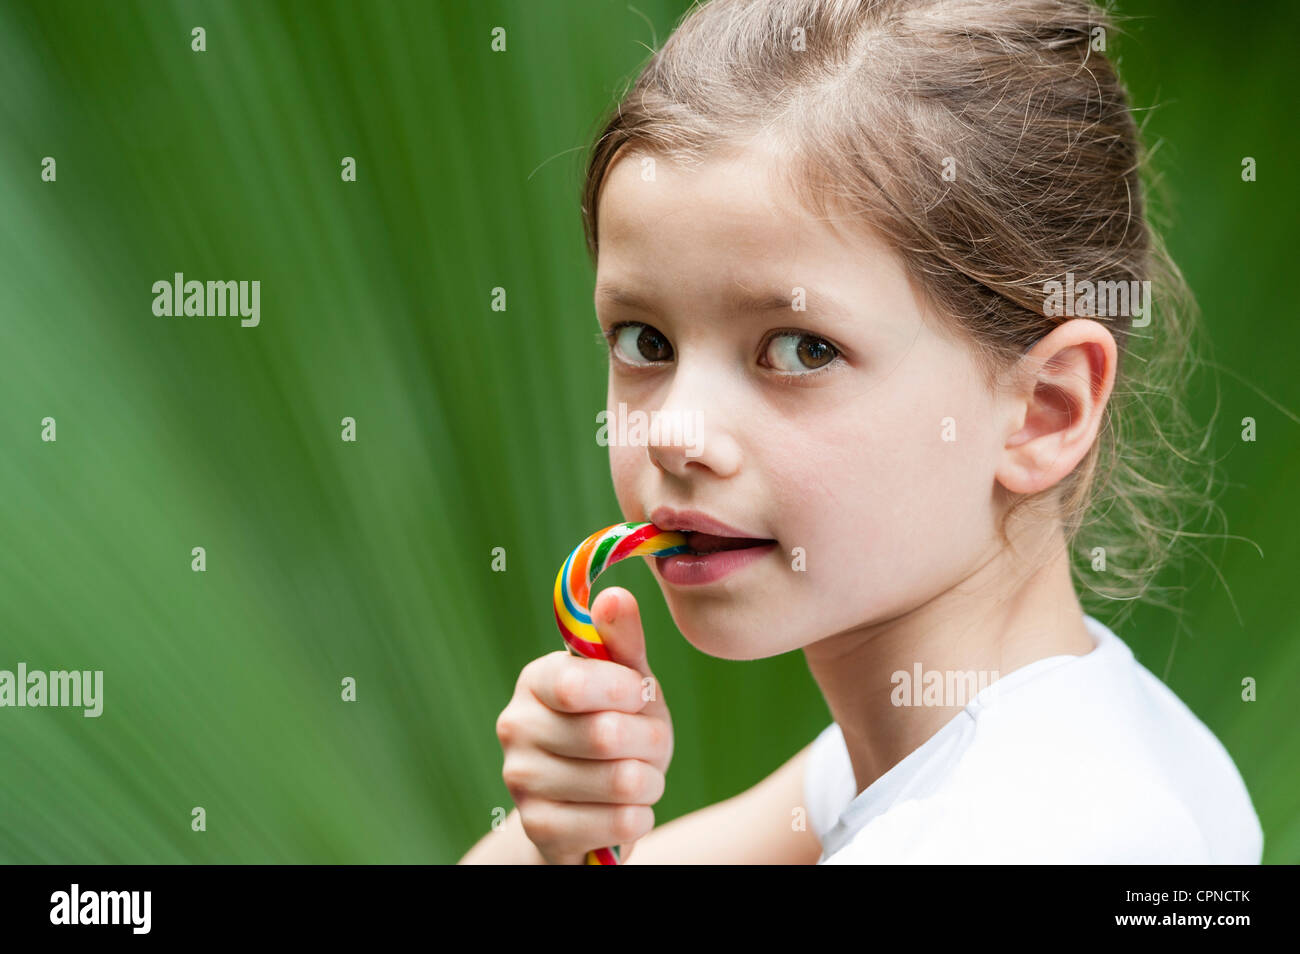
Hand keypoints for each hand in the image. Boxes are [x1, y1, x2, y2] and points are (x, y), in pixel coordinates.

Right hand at [495, 586, 672, 863]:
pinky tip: (627, 809)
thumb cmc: (615, 725)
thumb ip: (622, 640)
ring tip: (639, 775)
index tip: (638, 694)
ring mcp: (521, 781)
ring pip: (621, 782)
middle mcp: (515, 727)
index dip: (626, 691)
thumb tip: (615, 595)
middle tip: (649, 744)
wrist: (590, 804)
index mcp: (536, 681)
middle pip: (608, 736)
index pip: (577, 684)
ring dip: (650, 780)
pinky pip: (620, 823)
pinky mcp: (539, 829)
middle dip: (651, 741)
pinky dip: (640, 816)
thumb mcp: (626, 681)